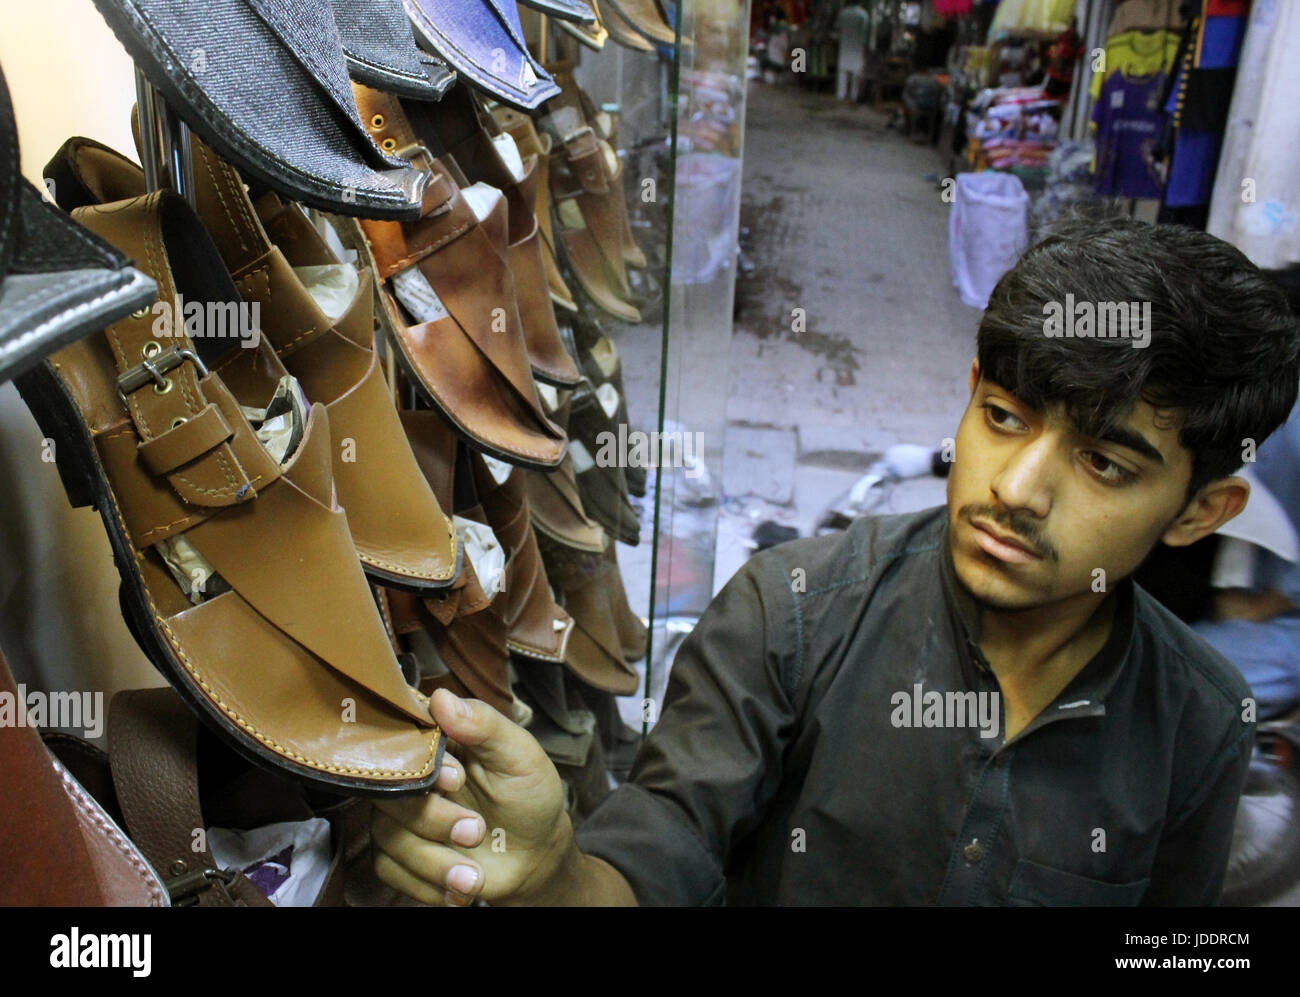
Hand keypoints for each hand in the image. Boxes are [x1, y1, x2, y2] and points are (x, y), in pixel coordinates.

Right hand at [370, 688, 569, 906]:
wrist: (537, 855)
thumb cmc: (530, 797)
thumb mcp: (521, 756)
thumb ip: (485, 725)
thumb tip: (442, 697)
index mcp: (438, 741)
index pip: (401, 735)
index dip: (418, 759)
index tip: (456, 778)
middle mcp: (413, 776)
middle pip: (390, 792)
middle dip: (433, 819)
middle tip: (476, 830)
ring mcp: (403, 815)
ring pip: (387, 835)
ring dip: (434, 861)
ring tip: (475, 874)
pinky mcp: (399, 854)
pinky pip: (388, 869)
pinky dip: (427, 884)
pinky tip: (462, 885)